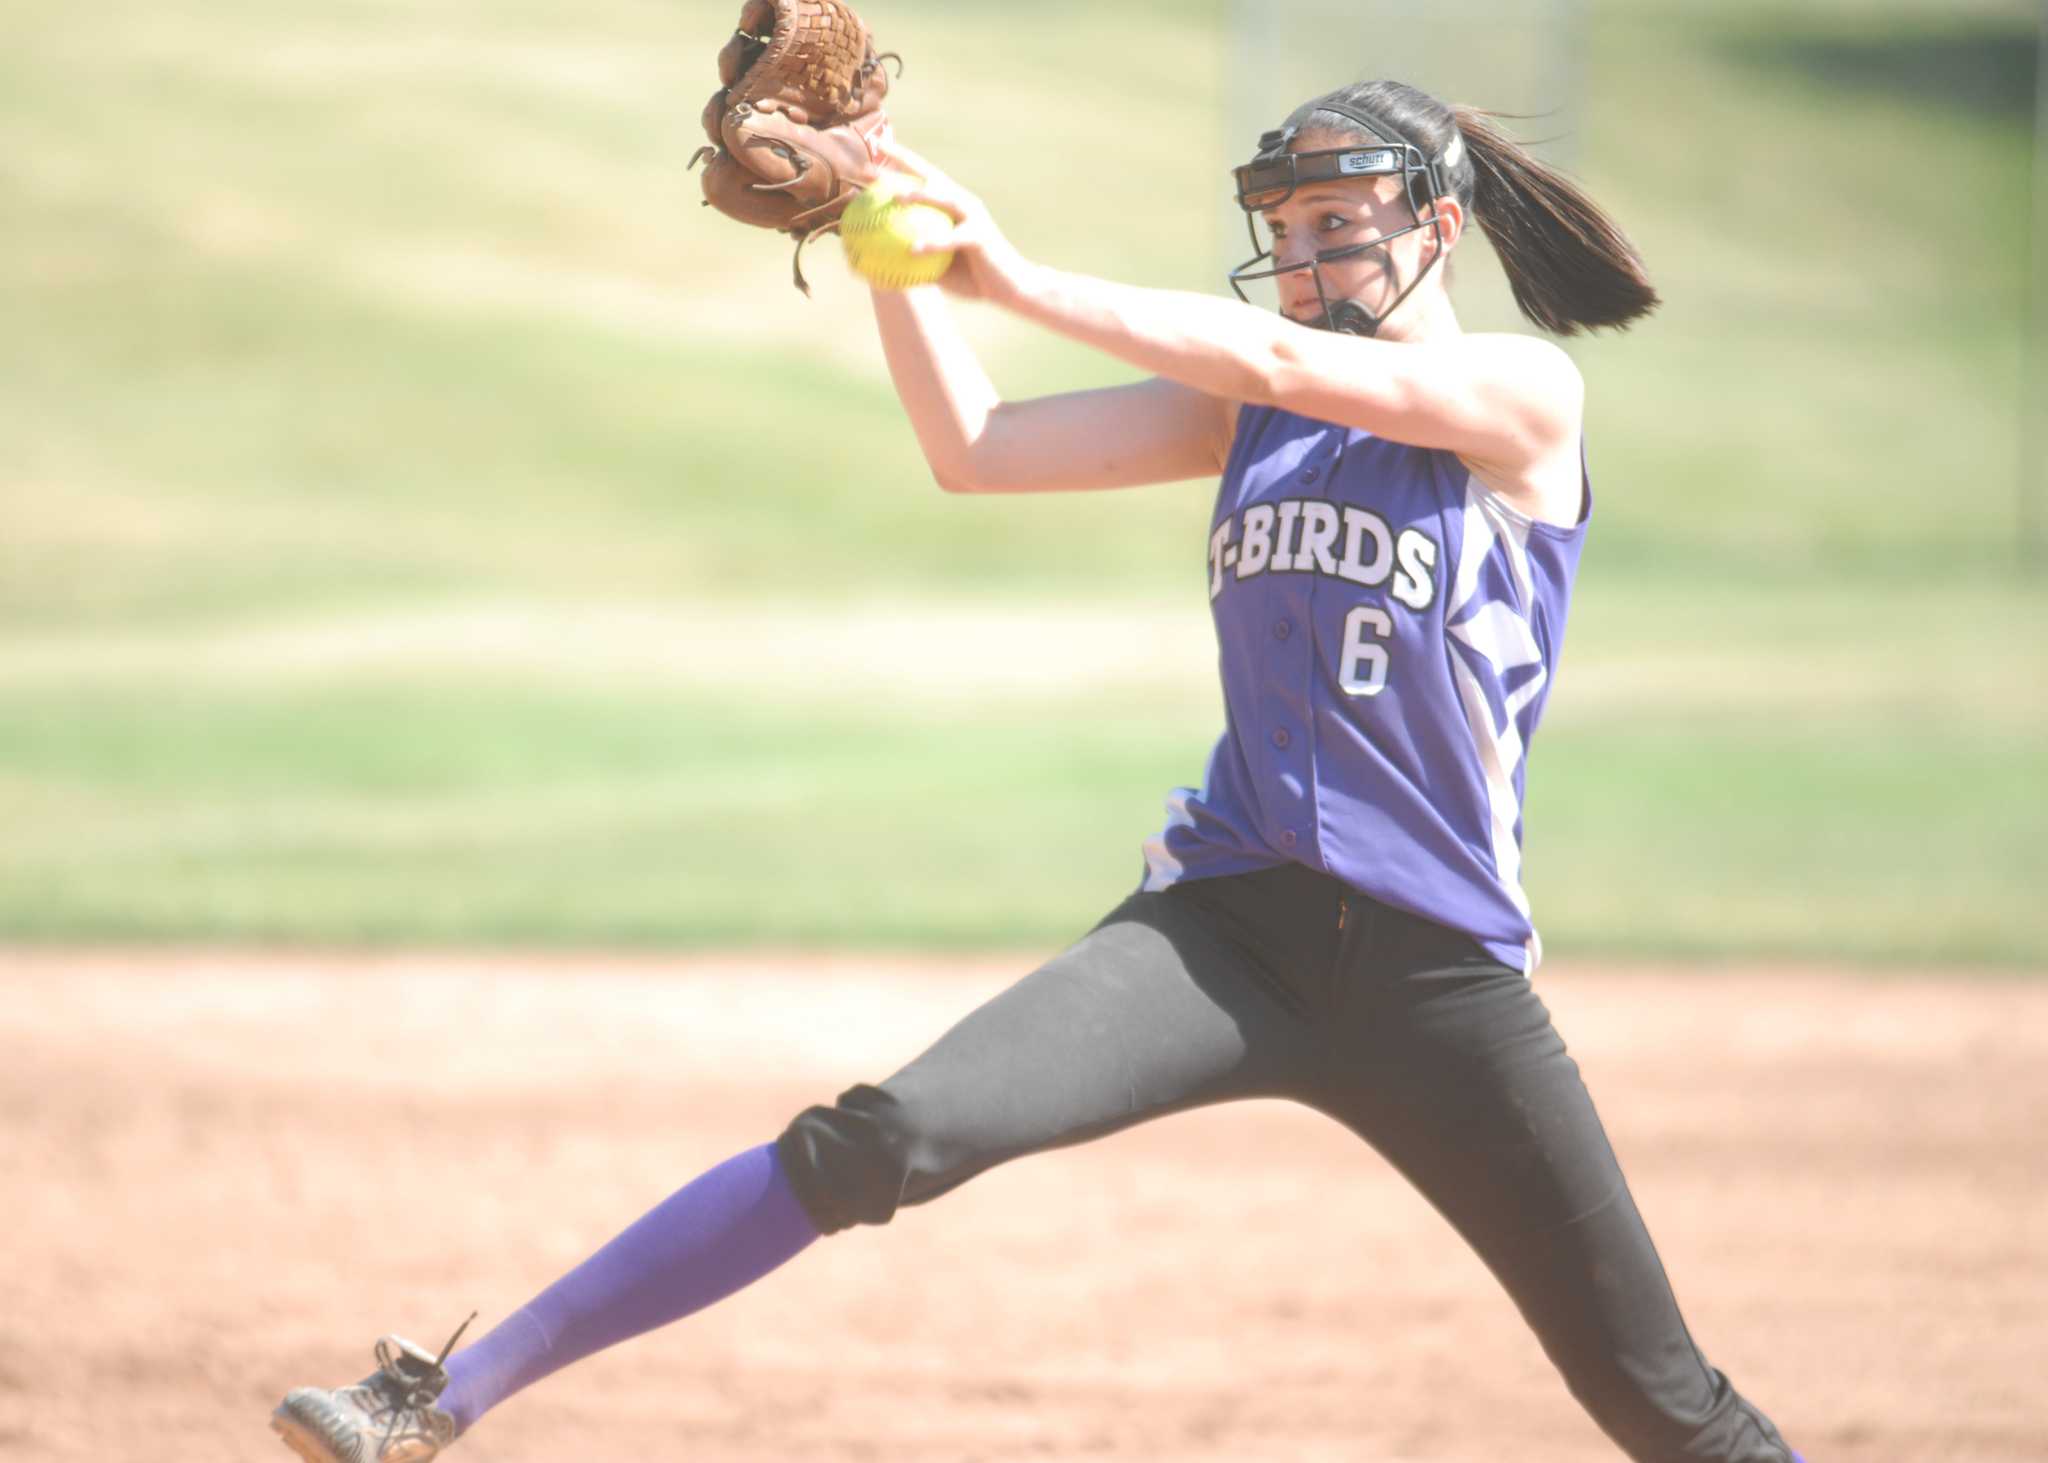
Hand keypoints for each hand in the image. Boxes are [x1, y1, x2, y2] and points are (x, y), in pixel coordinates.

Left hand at [874, 138, 1035, 305]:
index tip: (873, 151)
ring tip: (896, 198)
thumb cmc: (973, 278)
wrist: (1010, 287)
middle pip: (930, 175)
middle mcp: (962, 202)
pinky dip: (934, 244)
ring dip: (921, 195)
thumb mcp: (937, 269)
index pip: (920, 177)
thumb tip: (876, 265)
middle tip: (876, 156)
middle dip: (904, 161)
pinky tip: (914, 250)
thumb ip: (911, 261)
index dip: (898, 162)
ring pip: (945, 199)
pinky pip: (954, 238)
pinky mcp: (981, 235)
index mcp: (950, 205)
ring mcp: (973, 216)